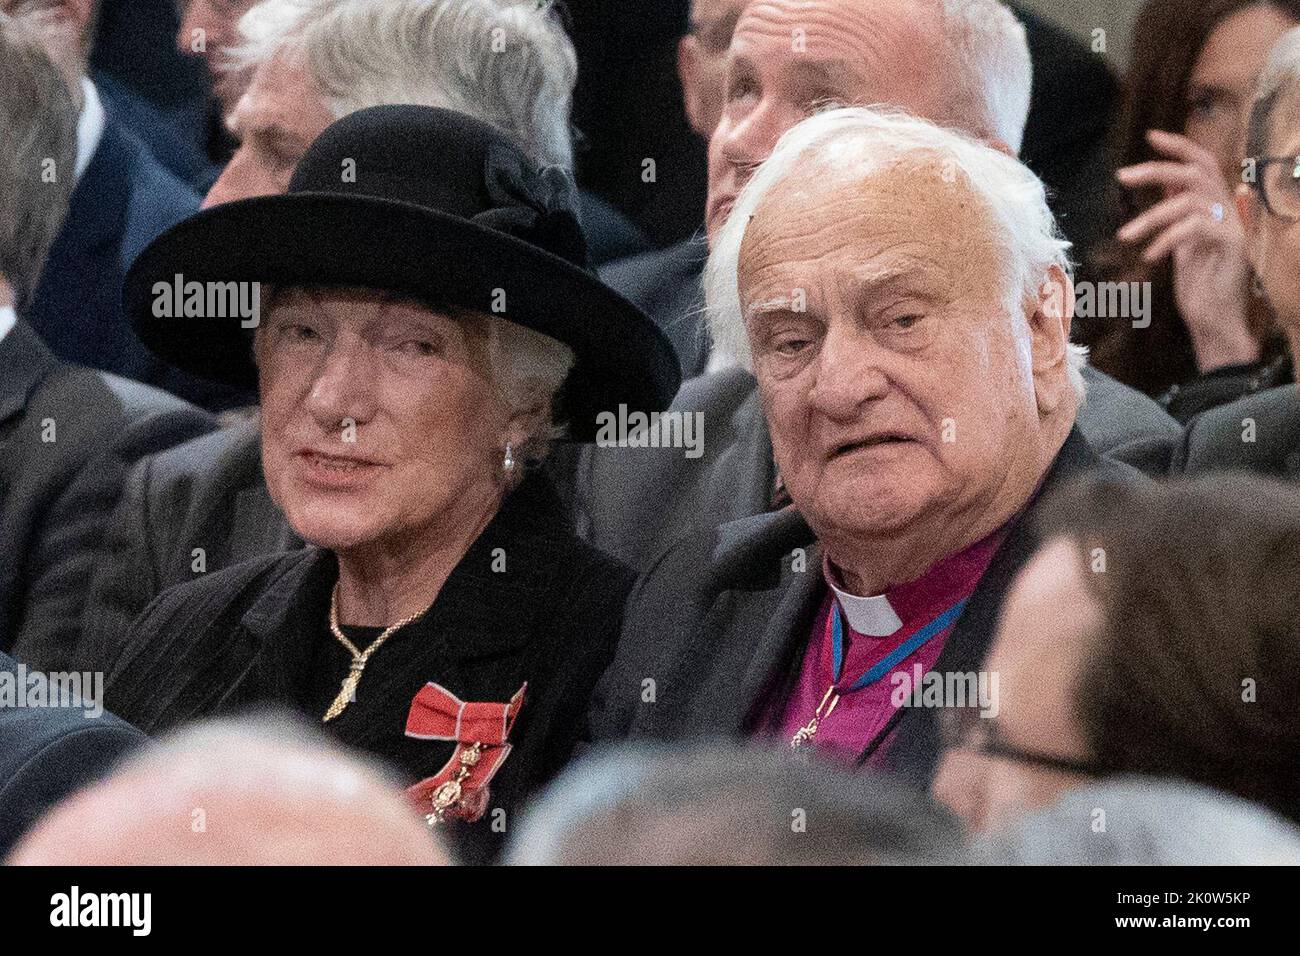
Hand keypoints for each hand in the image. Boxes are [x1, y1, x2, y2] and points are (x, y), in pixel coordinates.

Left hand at [1116, 129, 1257, 370]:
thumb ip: (1178, 211)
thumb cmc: (1198, 285)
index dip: (1179, 147)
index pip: (1203, 163)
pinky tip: (1150, 257)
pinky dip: (1167, 239)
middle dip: (1157, 168)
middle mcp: (1230, 210)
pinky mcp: (1232, 245)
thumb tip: (1165, 179)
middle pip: (1196, 171)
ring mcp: (1234, 226)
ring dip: (1150, 217)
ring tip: (1124, 236)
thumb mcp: (1183, 242)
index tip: (1150, 136)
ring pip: (1188, 201)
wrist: (1215, 321)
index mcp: (1217, 206)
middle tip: (1121, 176)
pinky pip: (1195, 228)